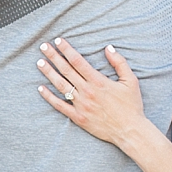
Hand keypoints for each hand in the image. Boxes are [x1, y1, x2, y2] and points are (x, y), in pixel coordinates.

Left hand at [36, 38, 150, 152]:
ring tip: (39, 63)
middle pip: (66, 70)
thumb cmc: (131, 105)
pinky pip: (60, 105)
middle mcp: (87, 91)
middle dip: (54, 57)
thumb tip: (108, 48)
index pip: (78, 61)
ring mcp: (81, 105)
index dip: (67, 49)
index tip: (58, 41)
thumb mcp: (131, 81)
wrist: (129, 130)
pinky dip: (49, 97)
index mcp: (98, 81)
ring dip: (49, 73)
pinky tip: (41, 88)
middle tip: (43, 47)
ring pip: (61, 85)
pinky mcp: (78, 117)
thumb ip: (120, 62)